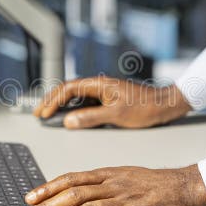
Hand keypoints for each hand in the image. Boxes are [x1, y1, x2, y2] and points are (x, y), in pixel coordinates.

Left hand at [21, 165, 205, 205]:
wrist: (186, 186)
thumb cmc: (154, 184)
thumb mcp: (123, 175)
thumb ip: (99, 184)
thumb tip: (73, 191)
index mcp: (107, 174)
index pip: (71, 179)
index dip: (48, 188)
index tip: (29, 197)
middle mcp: (112, 185)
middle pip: (73, 194)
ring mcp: (125, 200)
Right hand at [33, 76, 191, 128]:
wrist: (166, 105)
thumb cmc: (146, 107)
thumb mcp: (116, 115)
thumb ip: (90, 118)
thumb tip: (68, 121)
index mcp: (100, 84)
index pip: (68, 88)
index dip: (53, 100)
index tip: (43, 113)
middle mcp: (100, 85)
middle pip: (68, 90)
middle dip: (51, 101)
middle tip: (38, 113)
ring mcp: (103, 92)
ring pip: (76, 96)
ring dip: (61, 105)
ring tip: (48, 116)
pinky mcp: (108, 99)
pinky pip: (85, 102)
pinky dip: (73, 109)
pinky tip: (69, 117)